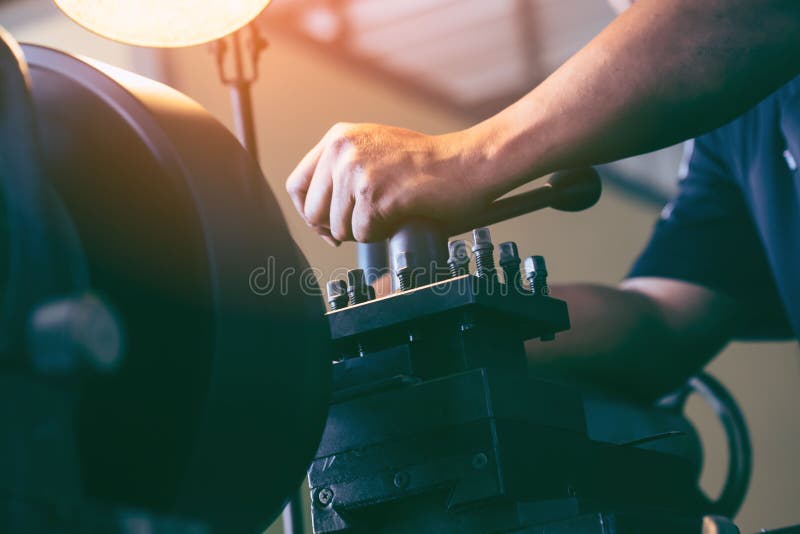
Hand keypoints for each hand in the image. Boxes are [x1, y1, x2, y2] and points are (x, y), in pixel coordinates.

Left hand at [285, 122, 490, 244]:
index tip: (326, 225)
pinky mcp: (374, 193)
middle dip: (336, 228)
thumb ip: (341, 171)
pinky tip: (399, 216)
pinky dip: (381, 234)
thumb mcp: (373, 151)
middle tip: (364, 225)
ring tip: (390, 213)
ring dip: (364, 231)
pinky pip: (362, 235)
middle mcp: (342, 149)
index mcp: (338, 137)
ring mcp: (356, 170)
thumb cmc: (428, 164)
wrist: (467, 164)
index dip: (310, 213)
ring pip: (337, 228)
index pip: (297, 185)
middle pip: (312, 212)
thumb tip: (314, 214)